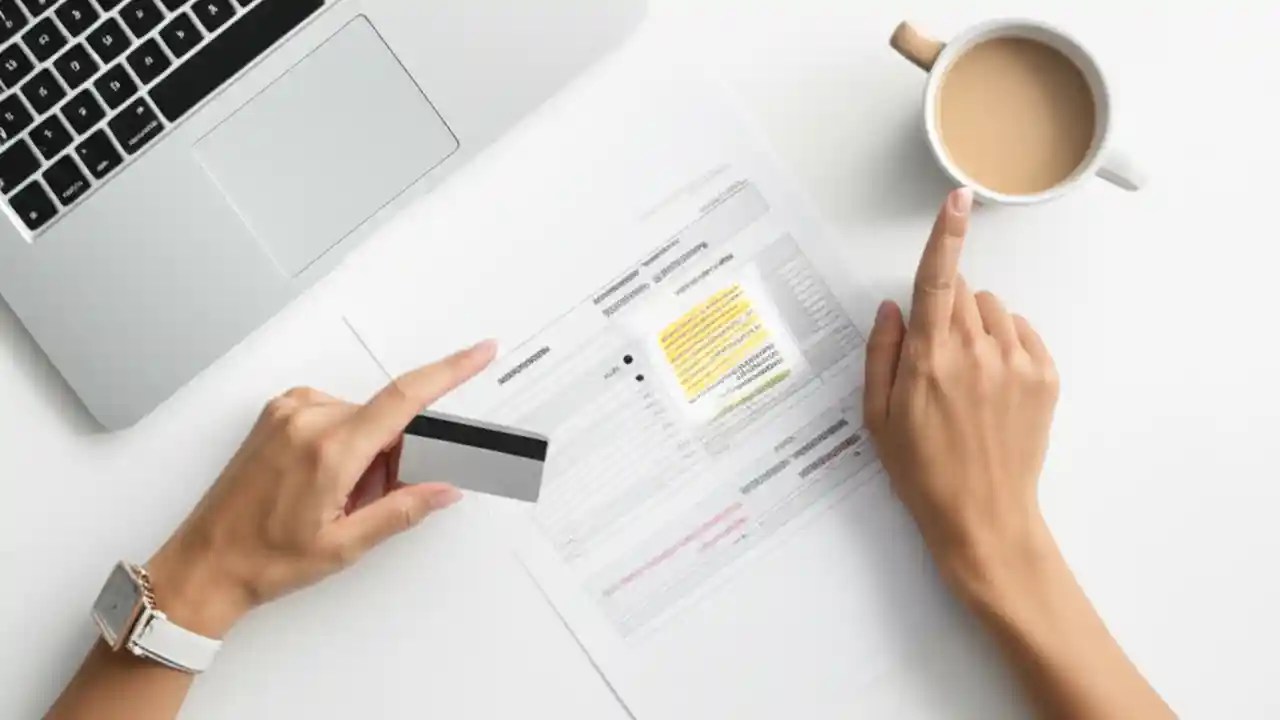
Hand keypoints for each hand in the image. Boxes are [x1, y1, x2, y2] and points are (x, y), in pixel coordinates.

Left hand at [146, 340, 497, 636]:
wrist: (205, 564)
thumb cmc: (263, 559)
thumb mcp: (345, 546)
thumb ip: (402, 511)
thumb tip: (443, 490)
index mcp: (329, 450)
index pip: (405, 398)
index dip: (449, 372)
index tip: (480, 352)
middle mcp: (307, 419)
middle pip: (384, 418)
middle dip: (393, 455)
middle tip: (364, 499)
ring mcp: (287, 412)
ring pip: (360, 418)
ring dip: (365, 451)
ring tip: (332, 496)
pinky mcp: (276, 413)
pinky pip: (332, 414)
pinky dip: (342, 442)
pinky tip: (321, 478)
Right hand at [863, 188, 1059, 598]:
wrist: (983, 517)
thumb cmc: (921, 470)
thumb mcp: (877, 416)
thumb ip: (881, 353)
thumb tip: (893, 307)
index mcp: (929, 358)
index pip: (937, 279)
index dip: (945, 234)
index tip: (959, 198)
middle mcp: (976, 352)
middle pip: (965, 293)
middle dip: (947, 311)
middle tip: (936, 361)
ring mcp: (1016, 363)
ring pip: (994, 311)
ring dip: (978, 327)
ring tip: (967, 378)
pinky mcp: (1044, 378)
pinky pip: (1023, 333)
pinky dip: (1007, 344)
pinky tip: (993, 385)